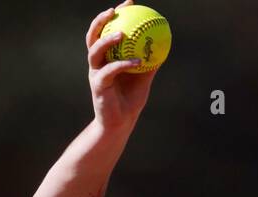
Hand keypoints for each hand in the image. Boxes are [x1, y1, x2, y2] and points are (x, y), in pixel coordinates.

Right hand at [86, 1, 157, 129]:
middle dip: (101, 21)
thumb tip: (164, 44)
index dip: (114, 16)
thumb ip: (150, 62)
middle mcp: (97, 64)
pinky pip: (110, 71)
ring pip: (95, 52)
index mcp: (105, 58)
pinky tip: (137, 61)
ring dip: (106, 40)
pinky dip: (123, 65)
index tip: (128, 3)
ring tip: (121, 33)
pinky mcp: (98, 86)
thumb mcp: (144, 78)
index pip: (105, 31)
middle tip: (114, 11)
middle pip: (92, 36)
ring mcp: (95, 74)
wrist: (121, 123)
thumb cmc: (130, 100)